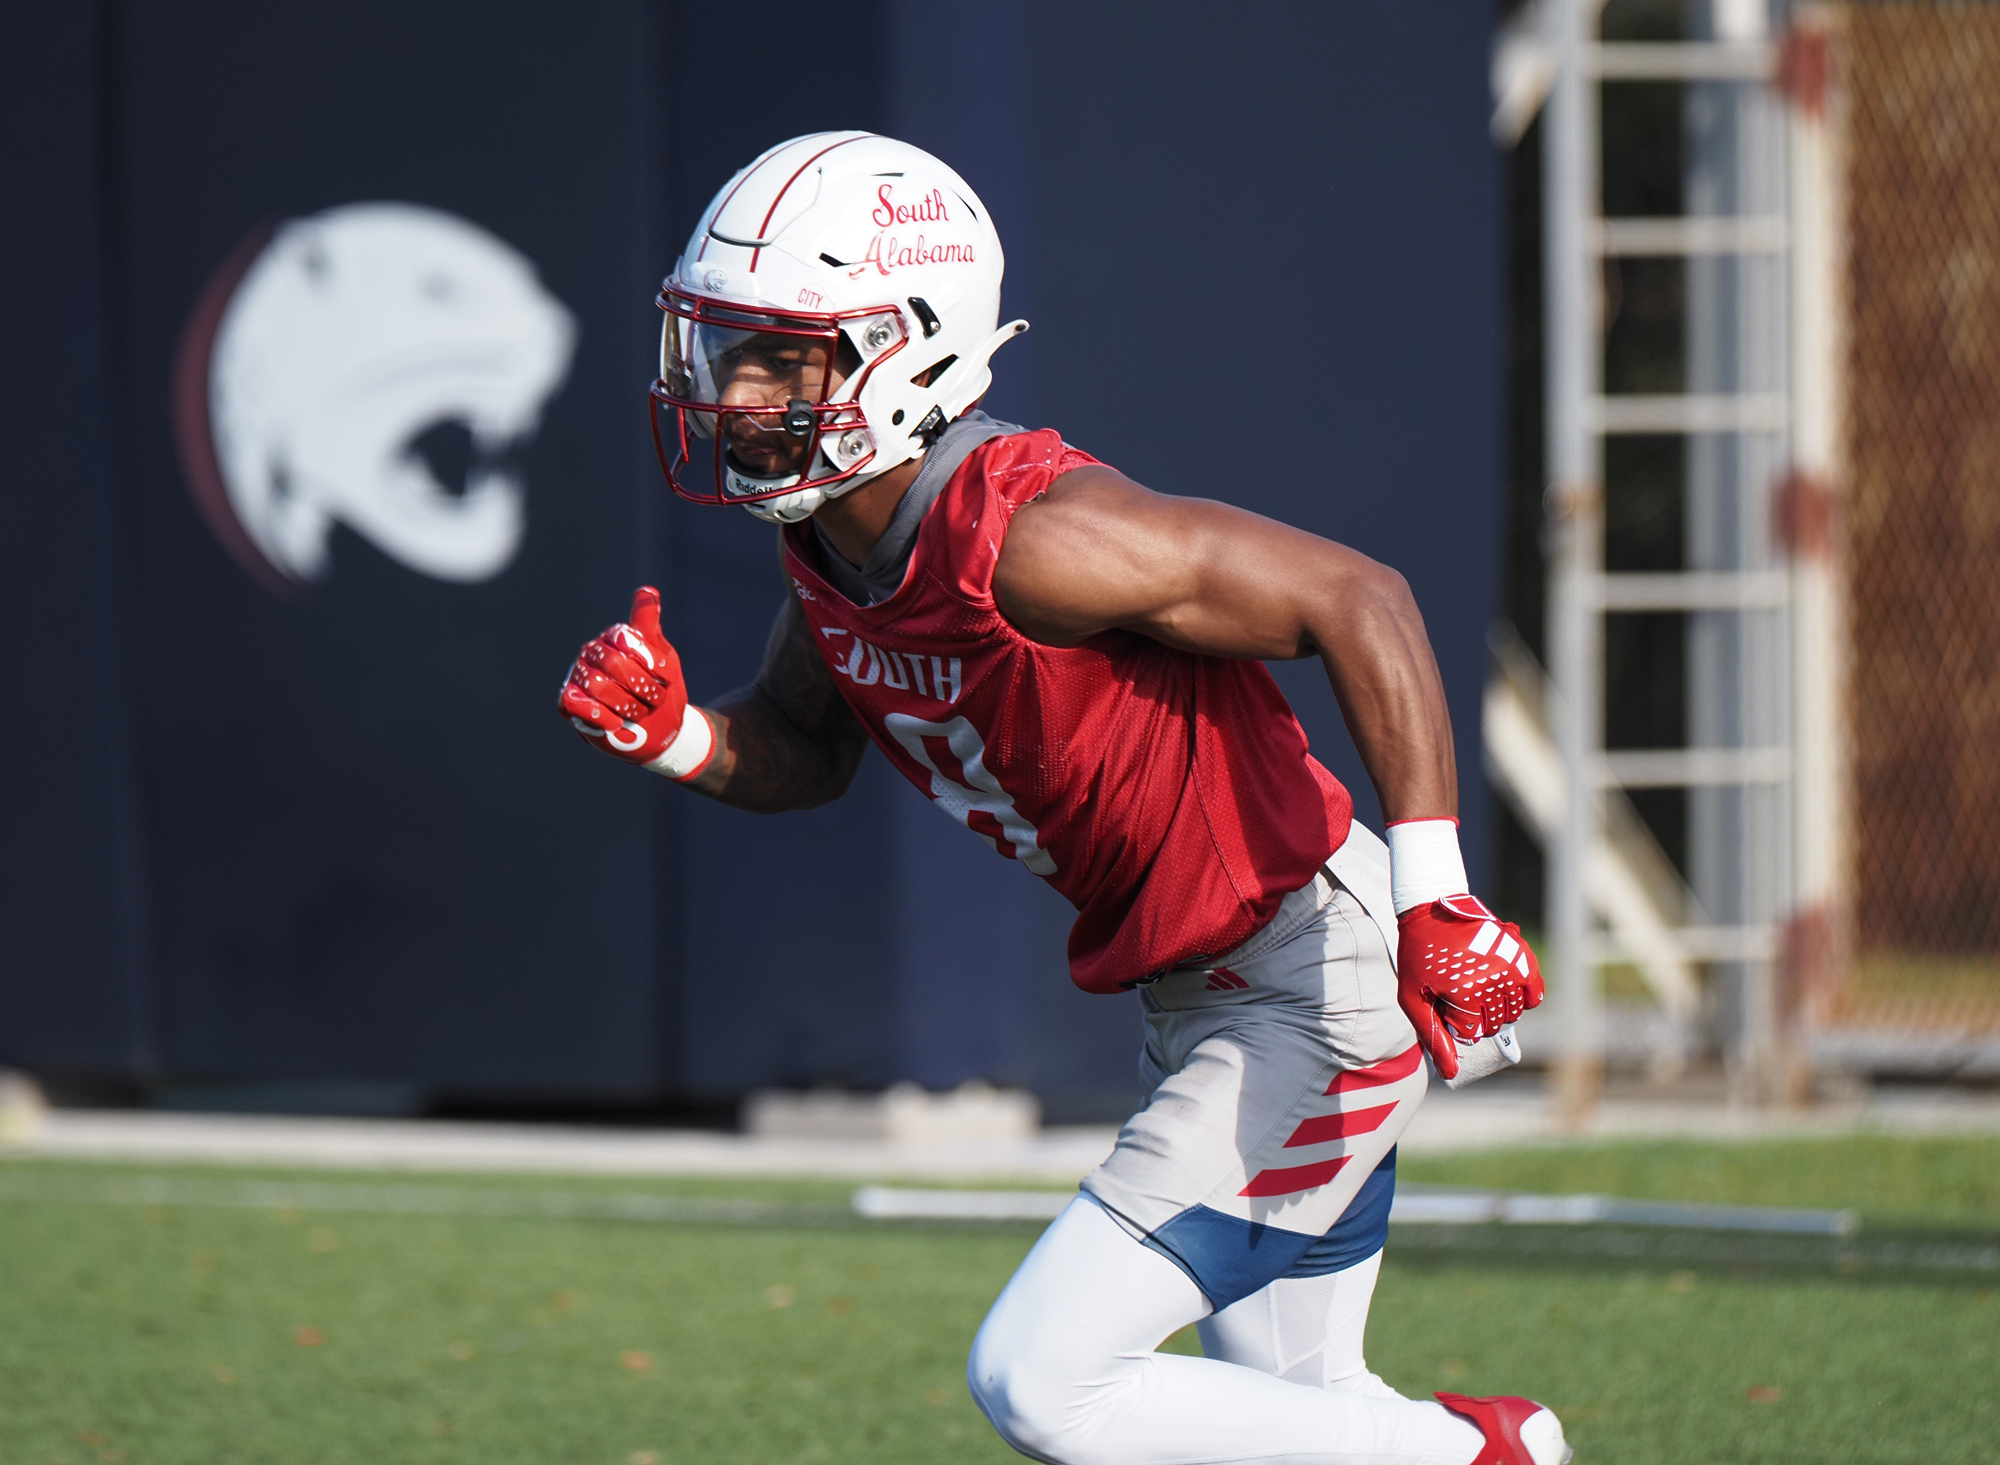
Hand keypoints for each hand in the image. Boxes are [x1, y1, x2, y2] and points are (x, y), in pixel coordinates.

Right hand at [557, 586, 701, 769]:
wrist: (659, 729)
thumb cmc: (660, 691)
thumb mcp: (664, 659)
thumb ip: (650, 628)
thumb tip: (647, 590)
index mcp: (614, 637)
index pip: (627, 640)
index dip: (650, 664)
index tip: (665, 679)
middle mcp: (592, 652)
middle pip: (614, 664)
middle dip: (641, 688)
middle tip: (652, 700)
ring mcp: (578, 675)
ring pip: (597, 686)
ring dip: (626, 705)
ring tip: (637, 712)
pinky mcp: (569, 701)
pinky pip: (576, 704)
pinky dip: (602, 717)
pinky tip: (616, 723)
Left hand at [1395, 894, 1543, 1079]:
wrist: (1432, 909)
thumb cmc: (1418, 956)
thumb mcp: (1412, 997)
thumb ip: (1432, 1035)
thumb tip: (1451, 1074)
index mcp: (1465, 992)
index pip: (1471, 1033)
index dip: (1454, 1022)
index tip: (1443, 1004)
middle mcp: (1493, 981)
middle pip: (1494, 1025)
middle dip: (1475, 1018)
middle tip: (1458, 997)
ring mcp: (1511, 967)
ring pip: (1513, 1012)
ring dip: (1497, 1010)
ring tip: (1477, 991)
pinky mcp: (1522, 955)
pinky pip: (1535, 992)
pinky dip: (1524, 998)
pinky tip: (1505, 992)